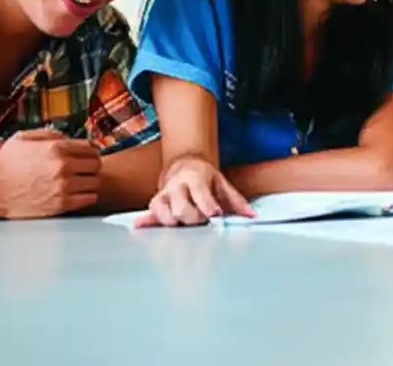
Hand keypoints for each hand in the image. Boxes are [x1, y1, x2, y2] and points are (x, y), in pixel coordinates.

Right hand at [0, 128, 101, 218]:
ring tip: (80, 182)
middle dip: (91, 165)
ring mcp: (64, 186)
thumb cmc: (3, 164)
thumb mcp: (23, 138)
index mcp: (56, 148)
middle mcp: (63, 166)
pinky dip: (86, 195)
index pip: (90, 147)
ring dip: (90, 181)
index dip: (90, 151)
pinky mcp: (61, 204)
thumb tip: (67, 137)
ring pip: (95, 182)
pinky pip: (88, 198)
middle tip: (84, 169)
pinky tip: (77, 194)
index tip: (87, 156)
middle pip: (96, 164)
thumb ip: (49, 134)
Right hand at [135, 156, 253, 227]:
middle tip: (203, 223)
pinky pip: (149, 216)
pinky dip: (146, 223)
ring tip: (187, 227)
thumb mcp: (222, 184)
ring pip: (165, 216)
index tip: (216, 216)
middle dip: (194, 220)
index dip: (208, 207)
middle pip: (181, 209)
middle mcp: (176, 186)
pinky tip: (141, 226)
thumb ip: (236, 201)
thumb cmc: (205, 178)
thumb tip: (251, 215)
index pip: (200, 193)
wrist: (183, 166)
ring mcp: (163, 196)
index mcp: (194, 178)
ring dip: (177, 225)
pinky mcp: (155, 205)